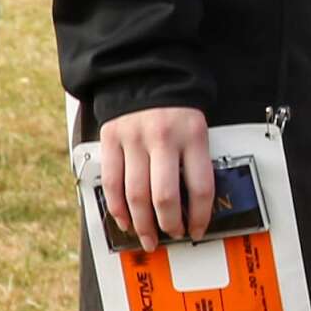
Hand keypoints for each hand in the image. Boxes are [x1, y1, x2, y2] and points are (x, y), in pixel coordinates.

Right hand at [93, 105, 214, 245]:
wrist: (147, 74)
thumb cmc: (177, 109)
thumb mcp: (197, 129)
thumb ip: (195, 161)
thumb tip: (192, 206)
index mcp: (193, 136)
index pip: (200, 187)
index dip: (199, 216)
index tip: (197, 229)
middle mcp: (163, 138)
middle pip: (164, 196)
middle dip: (168, 224)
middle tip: (171, 234)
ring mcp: (133, 140)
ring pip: (135, 194)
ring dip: (141, 223)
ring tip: (148, 236)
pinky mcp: (110, 140)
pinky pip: (112, 183)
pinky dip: (117, 207)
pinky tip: (125, 220)